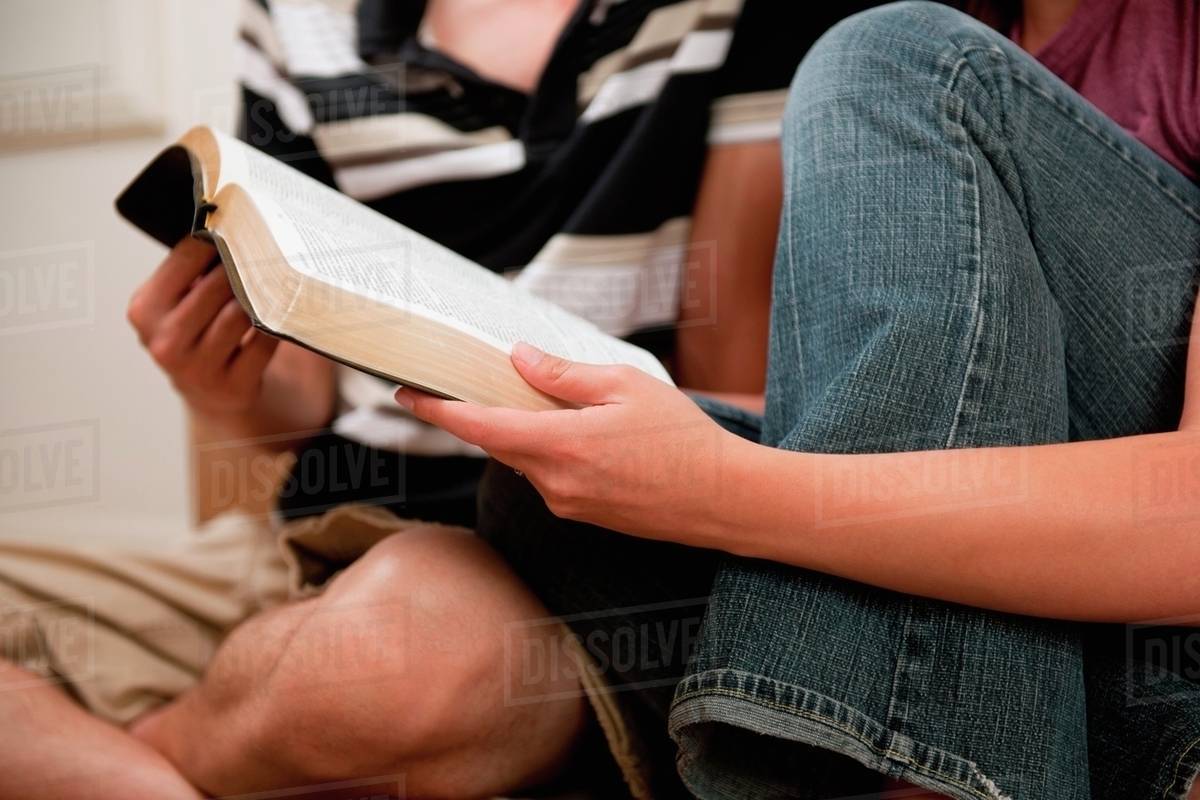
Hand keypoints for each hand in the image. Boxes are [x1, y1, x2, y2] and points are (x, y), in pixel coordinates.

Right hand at [127, 237, 278, 416]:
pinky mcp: (232, 386)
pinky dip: (275, 325)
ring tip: (279, 276)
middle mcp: (165, 340)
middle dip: (246, 265)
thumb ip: (191, 270)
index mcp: (145, 309)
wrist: (209, 391)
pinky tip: (283, 312)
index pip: (186, 257)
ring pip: (239, 315)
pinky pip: (263, 344)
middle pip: (216, 286)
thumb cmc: (195, 331)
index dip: (218, 236)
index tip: (242, 220)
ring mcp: (197, 368)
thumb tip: (231, 221)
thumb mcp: (178, 302)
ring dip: (262, 295)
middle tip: (271, 246)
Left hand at [395, 343, 741, 543]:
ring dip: (529, 432)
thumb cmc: (682, 438)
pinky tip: (590, 438)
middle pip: (499, 441)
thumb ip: (564, 375)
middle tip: (486, 380)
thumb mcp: (625, 387)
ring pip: (526, 459)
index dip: (437, 409)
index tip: (406, 393)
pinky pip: (551, 477)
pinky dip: (553, 452)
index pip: (479, 426)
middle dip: (487, 412)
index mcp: (560, 444)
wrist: (723, 500)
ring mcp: (567, 504)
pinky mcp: (584, 515)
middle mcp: (554, 482)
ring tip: (569, 407)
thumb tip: (518, 360)